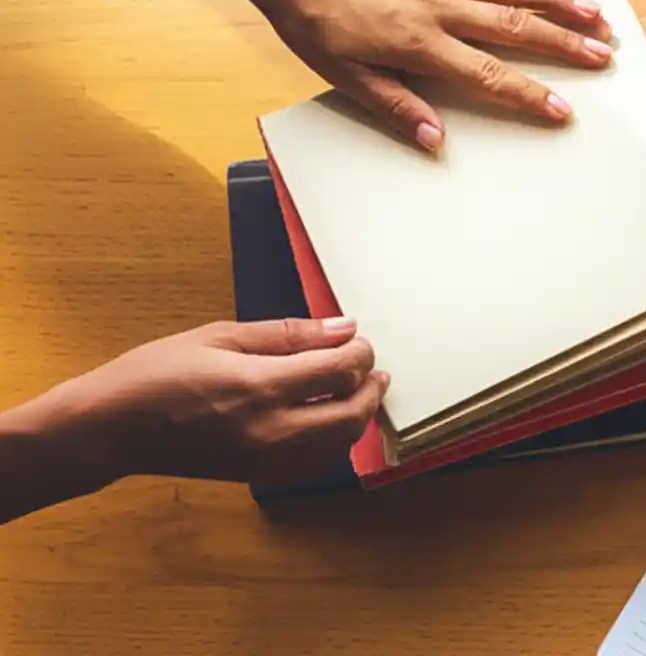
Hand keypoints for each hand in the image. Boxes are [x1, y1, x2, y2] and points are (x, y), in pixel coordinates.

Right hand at [67, 317, 387, 482]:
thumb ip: (288, 334)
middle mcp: (272, 429)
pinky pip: (317, 463)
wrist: (112, 429)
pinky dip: (335, 441)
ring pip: (340, 444)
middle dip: (372, 389)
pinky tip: (328, 420)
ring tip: (358, 392)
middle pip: (352, 415)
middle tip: (376, 370)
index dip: (362, 353)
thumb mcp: (221, 335)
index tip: (360, 341)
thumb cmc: (157, 372)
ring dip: (358, 417)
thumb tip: (342, 327)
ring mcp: (268, 459)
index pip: (341, 371)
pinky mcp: (259, 475)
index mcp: (262, 387)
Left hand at [230, 0, 611, 149]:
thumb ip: (395, 106)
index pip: (485, 73)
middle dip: (562, 43)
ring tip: (597, 15)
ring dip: (559, 2)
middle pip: (513, 27)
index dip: (526, 93)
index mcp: (418, 43)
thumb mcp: (345, 76)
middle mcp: (440, 10)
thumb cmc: (319, 23)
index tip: (560, 110)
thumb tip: (433, 138)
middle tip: (601, 57)